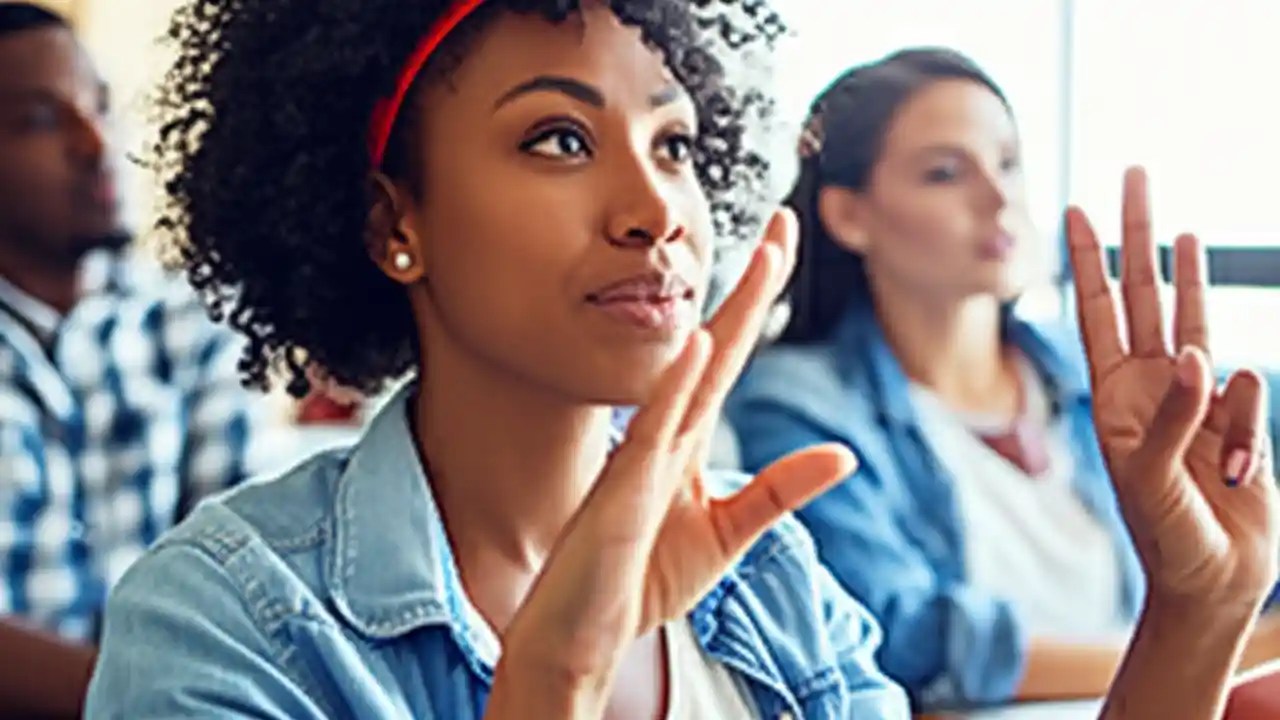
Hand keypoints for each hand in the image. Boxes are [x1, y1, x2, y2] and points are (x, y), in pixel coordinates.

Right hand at [496, 210, 854, 697]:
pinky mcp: (624, 492)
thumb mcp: (726, 533)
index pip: (727, 356)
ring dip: (728, 312)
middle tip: (783, 225)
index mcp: (685, 438)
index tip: (779, 247)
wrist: (578, 632)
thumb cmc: (638, 580)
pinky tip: (695, 343)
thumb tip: (844, 455)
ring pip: (690, 372)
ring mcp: (642, 457)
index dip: (754, 302)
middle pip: (716, 346)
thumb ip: (779, 491)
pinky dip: (673, 385)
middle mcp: (664, 433)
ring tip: (762, 258)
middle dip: (751, 285)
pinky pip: (651, 430)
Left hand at [1067, 166, 1279, 615]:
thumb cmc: (1165, 534)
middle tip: (1135, 177)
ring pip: (1196, 319)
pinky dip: (1247, 427)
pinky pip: (1250, 391)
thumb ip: (1172, 416)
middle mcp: (1152, 382)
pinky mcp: (1241, 416)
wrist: (1212, 579)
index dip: (1086, 260)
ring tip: (1183, 229)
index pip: (1095, 311)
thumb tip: (1197, 354)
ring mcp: (1199, 395)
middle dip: (1138, 236)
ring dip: (1191, 274)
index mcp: (1114, 394)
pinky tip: (1234, 470)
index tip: (1073, 209)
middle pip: (1143, 293)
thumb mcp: (1148, 477)